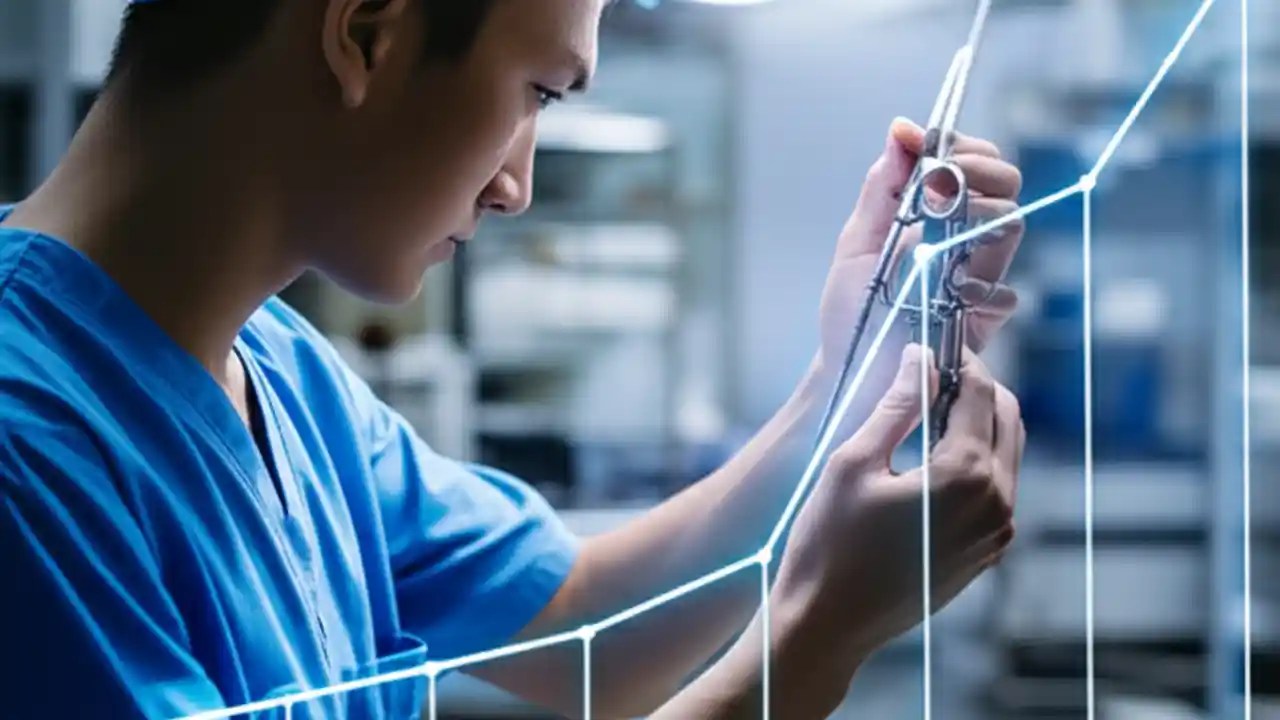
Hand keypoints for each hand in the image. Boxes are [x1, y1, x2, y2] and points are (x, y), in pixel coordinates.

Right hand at [771, 344, 1023, 678]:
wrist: (826, 623)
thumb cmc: (828, 544)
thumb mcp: (853, 463)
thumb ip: (895, 405)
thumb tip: (919, 357)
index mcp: (965, 476)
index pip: (978, 392)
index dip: (957, 358)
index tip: (931, 342)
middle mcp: (995, 503)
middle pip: (1006, 417)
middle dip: (973, 387)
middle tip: (929, 373)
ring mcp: (996, 532)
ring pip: (1006, 452)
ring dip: (976, 422)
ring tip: (924, 412)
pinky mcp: (986, 552)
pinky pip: (997, 489)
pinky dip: (975, 460)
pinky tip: (929, 458)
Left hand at [816, 119, 1024, 378]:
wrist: (850, 369)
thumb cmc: (852, 308)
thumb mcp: (858, 241)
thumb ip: (882, 186)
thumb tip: (902, 130)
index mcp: (936, 213)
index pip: (972, 161)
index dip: (964, 146)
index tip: (938, 146)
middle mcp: (964, 238)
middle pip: (1005, 184)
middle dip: (983, 171)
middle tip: (948, 182)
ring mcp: (978, 274)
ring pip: (1011, 226)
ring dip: (983, 217)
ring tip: (947, 227)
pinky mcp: (984, 316)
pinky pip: (1005, 293)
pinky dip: (983, 287)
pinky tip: (953, 290)